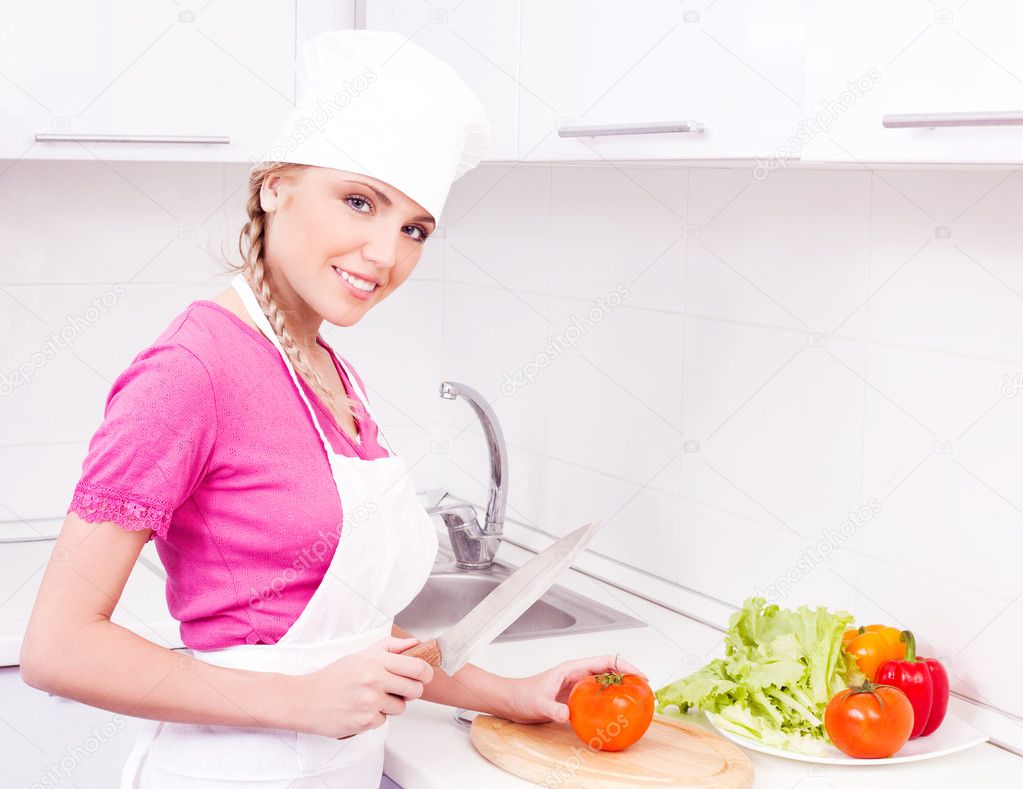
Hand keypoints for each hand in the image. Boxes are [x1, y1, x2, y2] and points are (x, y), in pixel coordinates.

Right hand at [286, 636, 433, 738]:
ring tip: (371, 699)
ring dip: (391, 706)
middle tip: (399, 689)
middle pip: (414, 690)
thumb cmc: (333, 677)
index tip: (424, 675)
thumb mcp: (361, 655)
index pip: (417, 667)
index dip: (425, 673)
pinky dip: (375, 717)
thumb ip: (390, 647)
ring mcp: (370, 702)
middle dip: (411, 691)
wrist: (305, 700)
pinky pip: (383, 721)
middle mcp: (375, 680)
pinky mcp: (365, 721)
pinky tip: (360, 710)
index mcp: (376, 661)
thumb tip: (415, 643)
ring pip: (400, 708)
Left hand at [499, 654, 647, 724]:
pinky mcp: (576, 699)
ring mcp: (578, 686)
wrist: (511, 701)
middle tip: (645, 690)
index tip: (640, 676)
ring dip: (622, 689)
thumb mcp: (538, 703)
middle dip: (629, 676)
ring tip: (637, 700)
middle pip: (611, 670)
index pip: (606, 661)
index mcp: (573, 668)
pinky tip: (615, 714)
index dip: (625, 666)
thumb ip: (553, 709)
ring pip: (606, 683)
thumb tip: (567, 715)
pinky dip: (610, 702)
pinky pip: (598, 698)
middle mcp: (578, 675)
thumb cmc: (522, 695)